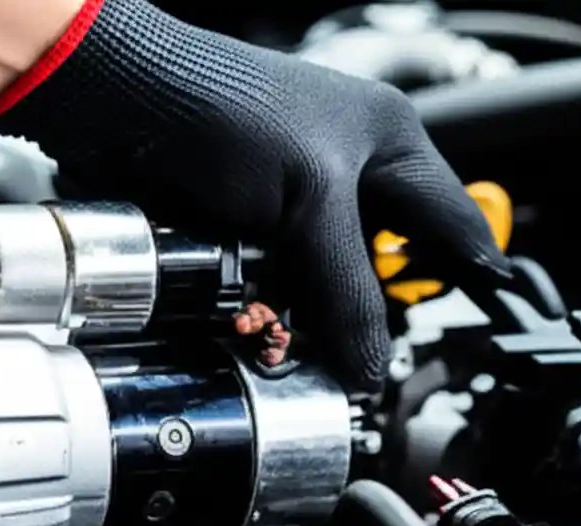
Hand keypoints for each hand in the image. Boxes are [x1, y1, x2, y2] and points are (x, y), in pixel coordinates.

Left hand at [0, 0, 511, 390]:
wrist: (120, 106)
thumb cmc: (224, 111)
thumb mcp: (311, 201)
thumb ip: (348, 287)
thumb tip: (369, 364)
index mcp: (387, 145)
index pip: (450, 225)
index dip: (460, 279)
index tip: (459, 330)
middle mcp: (342, 173)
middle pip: (376, 267)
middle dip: (364, 313)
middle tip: (358, 353)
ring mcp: (286, 202)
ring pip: (317, 286)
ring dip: (307, 320)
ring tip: (296, 348)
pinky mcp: (237, 227)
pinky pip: (266, 286)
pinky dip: (262, 312)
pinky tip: (255, 329)